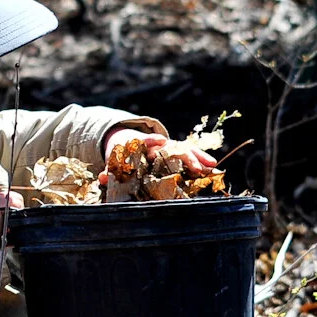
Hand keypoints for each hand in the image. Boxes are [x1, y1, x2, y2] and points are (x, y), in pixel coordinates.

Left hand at [104, 128, 218, 174]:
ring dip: (198, 157)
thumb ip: (110, 170)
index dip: (153, 140)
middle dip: (185, 156)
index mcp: (141, 145)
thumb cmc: (121, 153)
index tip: (161, 140)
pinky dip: (200, 159)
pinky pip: (189, 153)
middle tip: (196, 167)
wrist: (125, 138)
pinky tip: (213, 165)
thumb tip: (104, 178)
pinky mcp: (173, 150)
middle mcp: (157, 144)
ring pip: (184, 149)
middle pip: (172, 147)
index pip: (147, 141)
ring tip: (212, 164)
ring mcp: (167, 146)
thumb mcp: (114, 161)